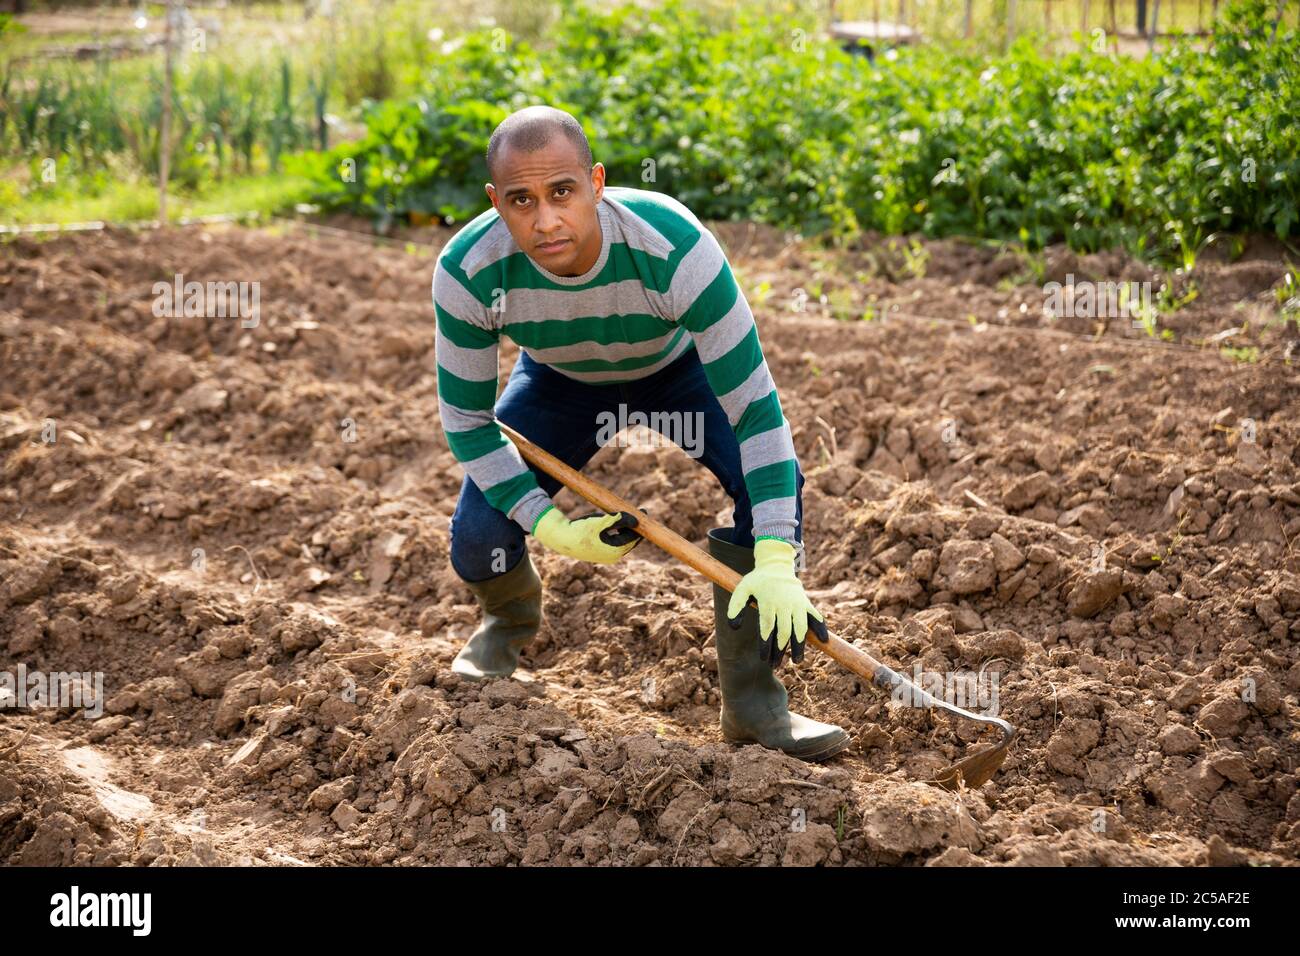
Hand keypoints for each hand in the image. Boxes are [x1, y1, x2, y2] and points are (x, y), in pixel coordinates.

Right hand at [532, 506, 640, 563]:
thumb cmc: (580, 529)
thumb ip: (619, 520)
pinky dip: (619, 532)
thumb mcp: (601, 522)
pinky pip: (616, 541)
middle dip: (636, 527)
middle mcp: (612, 557)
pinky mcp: (601, 552)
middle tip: (642, 513)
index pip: (633, 537)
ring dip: (627, 529)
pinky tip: (619, 523)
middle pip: (630, 540)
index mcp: (614, 551)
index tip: (645, 512)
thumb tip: (637, 521)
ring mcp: (607, 556)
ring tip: (630, 516)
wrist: (562, 538)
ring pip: (623, 540)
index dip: (640, 524)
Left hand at [727, 538, 827, 666]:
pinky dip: (820, 628)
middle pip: (784, 632)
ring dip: (799, 645)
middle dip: (780, 650)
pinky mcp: (806, 603)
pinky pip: (816, 616)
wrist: (776, 566)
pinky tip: (823, 641)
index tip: (764, 658)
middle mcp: (785, 604)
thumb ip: (735, 607)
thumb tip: (733, 627)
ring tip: (797, 661)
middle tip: (775, 665)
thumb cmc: (757, 581)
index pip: (767, 628)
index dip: (766, 645)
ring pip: (801, 627)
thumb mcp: (741, 589)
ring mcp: (797, 604)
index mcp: (768, 602)